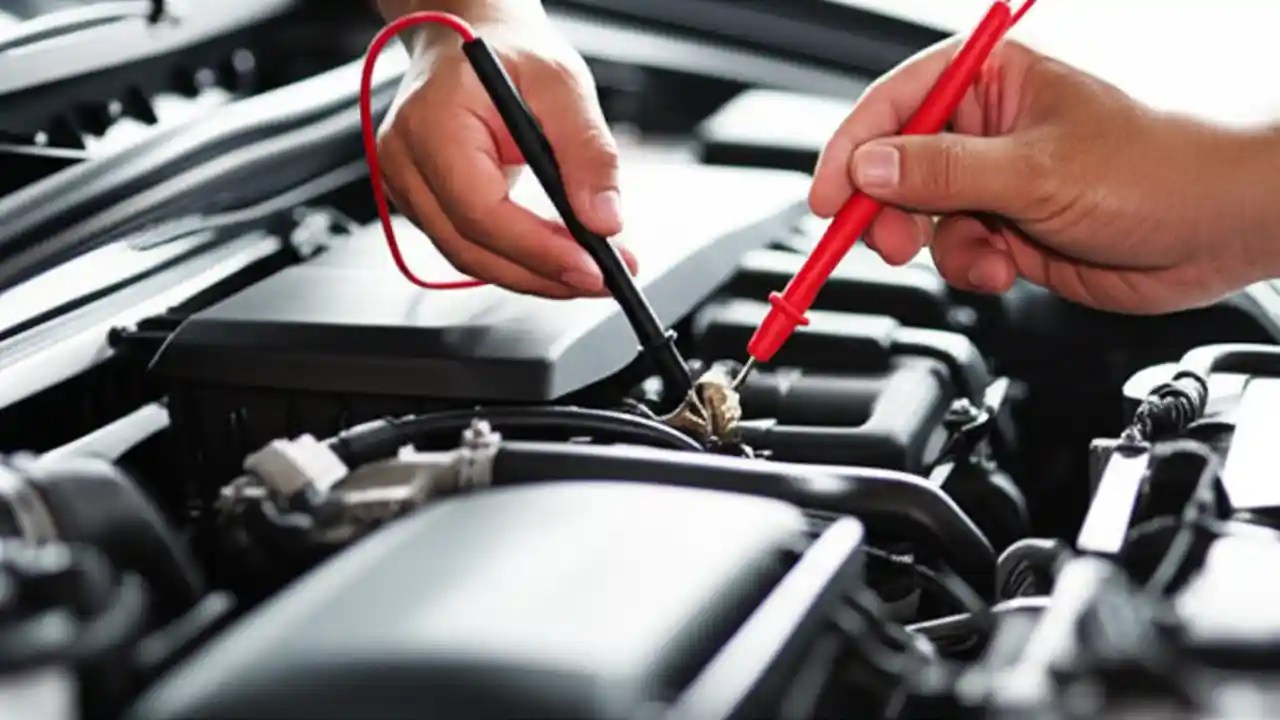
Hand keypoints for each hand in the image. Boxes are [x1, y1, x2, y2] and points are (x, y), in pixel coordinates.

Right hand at [377, 4, 633, 297]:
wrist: (468, 33)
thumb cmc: (508, 49)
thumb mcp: (563, 84)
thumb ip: (587, 153)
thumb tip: (603, 221)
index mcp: (432, 124)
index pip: (481, 212)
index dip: (538, 250)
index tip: (591, 267)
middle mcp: (405, 160)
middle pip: (471, 247)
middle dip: (542, 273)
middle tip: (601, 280)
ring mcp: (405, 184)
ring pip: (467, 255)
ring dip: (531, 273)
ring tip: (587, 271)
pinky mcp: (421, 199)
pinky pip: (467, 244)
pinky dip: (513, 257)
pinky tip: (554, 256)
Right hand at [811, 40, 1279, 314]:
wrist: (1218, 229)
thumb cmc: (1157, 168)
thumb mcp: (1036, 169)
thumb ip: (942, 171)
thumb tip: (869, 167)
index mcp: (993, 78)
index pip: (895, 104)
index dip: (852, 151)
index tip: (827, 199)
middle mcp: (987, 126)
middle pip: (897, 165)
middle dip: (890, 210)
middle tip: (888, 243)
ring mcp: (996, 180)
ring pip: (923, 217)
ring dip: (943, 247)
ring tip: (985, 256)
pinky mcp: (1008, 228)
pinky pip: (956, 250)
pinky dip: (972, 267)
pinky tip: (1008, 267)